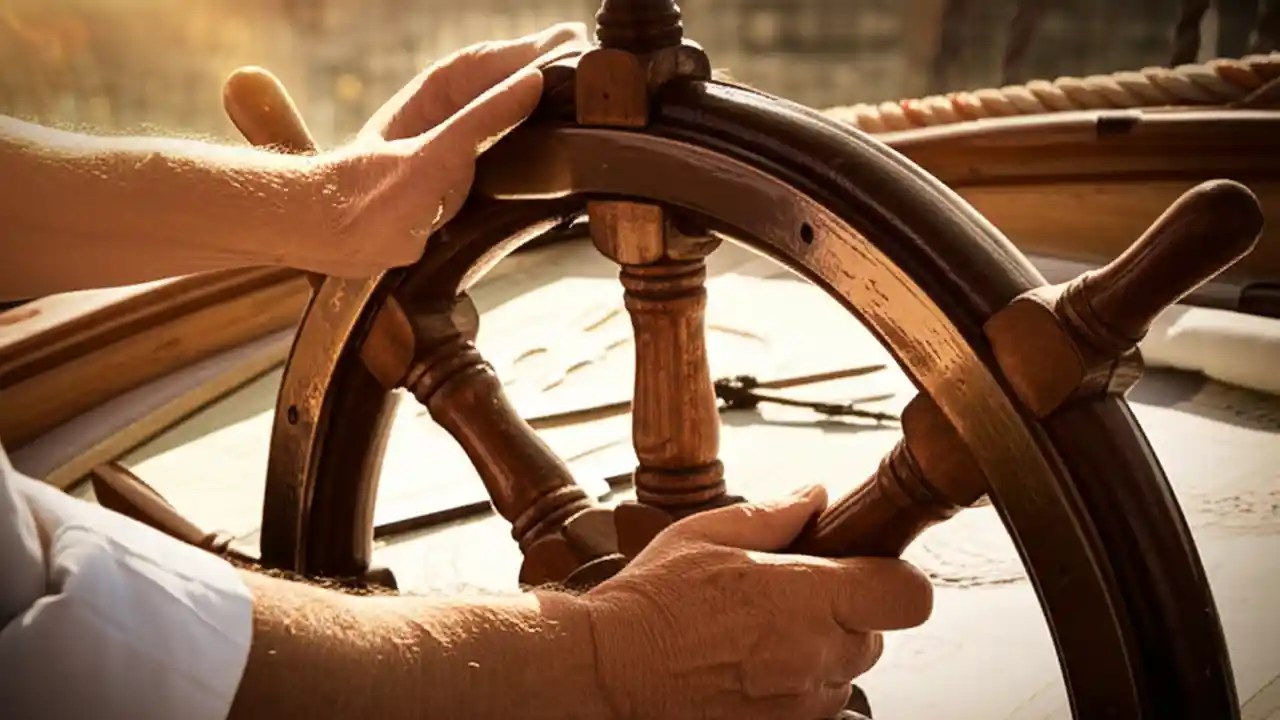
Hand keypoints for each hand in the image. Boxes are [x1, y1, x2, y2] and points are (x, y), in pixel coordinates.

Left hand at [299, 23, 588, 275]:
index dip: (533, 49)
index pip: (492, 60)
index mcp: (437, 94)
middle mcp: (448, 114)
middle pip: (505, 81)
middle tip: (590, 61)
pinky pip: (504, 147)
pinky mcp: (462, 176)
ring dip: (541, 102)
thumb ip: (485, 118)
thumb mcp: (436, 155)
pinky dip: (531, 138)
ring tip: (583, 96)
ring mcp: (456, 144)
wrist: (338, 238)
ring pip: (507, 112)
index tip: (574, 41)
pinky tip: (556, 144)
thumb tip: (533, 81)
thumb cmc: (371, 195)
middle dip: (546, 69)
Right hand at [582, 486, 932, 718]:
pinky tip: (753, 667)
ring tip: (764, 636)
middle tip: (794, 600)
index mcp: (803, 594)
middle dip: (847, 615)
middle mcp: (813, 654)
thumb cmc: (650, 601)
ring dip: (823, 655)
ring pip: (848, 675)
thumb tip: (814, 497)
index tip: (870, 571)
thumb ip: (773, 516)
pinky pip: (817, 707)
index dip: (895, 579)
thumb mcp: (705, 534)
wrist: (607, 671)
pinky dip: (799, 688)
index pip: (907, 595)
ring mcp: (800, 703)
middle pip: (878, 635)